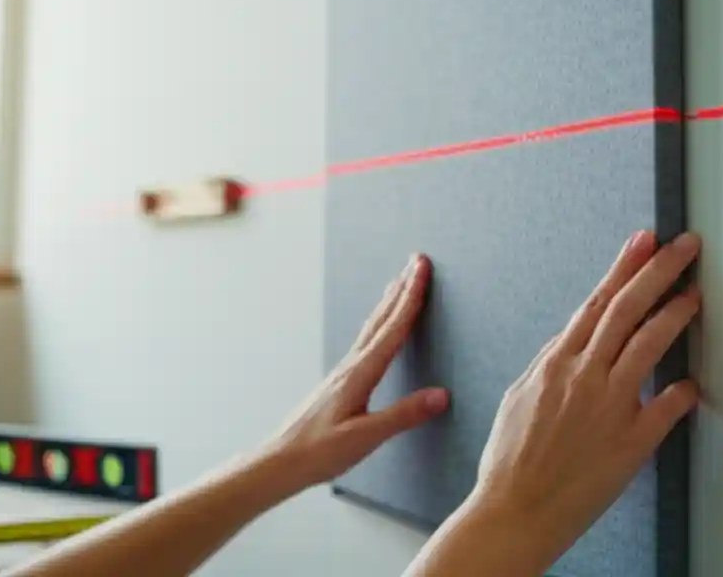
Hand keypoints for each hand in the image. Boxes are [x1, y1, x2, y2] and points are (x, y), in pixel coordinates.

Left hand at [262, 254, 449, 488]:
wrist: (280, 461)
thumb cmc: (319, 452)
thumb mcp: (366, 437)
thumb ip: (404, 415)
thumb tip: (442, 395)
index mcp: (360, 374)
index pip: (393, 329)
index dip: (411, 298)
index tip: (422, 269)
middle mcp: (350, 366)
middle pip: (381, 319)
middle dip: (402, 288)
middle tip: (417, 260)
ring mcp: (343, 373)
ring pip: (371, 328)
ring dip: (389, 302)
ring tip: (400, 282)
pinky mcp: (340, 383)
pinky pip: (365, 342)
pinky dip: (378, 324)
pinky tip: (377, 329)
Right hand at [459, 231, 700, 571]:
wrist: (513, 510)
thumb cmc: (510, 461)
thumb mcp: (519, 398)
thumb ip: (549, 367)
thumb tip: (571, 344)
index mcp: (555, 364)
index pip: (597, 302)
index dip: (624, 268)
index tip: (643, 243)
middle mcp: (584, 376)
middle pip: (627, 309)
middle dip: (658, 270)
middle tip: (682, 246)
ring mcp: (609, 406)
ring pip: (649, 344)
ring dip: (675, 314)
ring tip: (695, 295)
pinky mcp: (630, 442)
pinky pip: (667, 408)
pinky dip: (683, 392)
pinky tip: (694, 383)